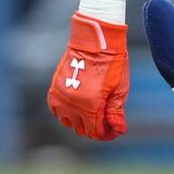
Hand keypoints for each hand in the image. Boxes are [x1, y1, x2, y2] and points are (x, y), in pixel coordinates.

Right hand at [46, 13, 129, 139]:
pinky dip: (67, 113)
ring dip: (81, 122)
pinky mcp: (54, 89)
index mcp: (90, 105)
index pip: (96, 132)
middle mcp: (72, 104)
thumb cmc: (112, 62)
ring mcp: (61, 97)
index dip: (107, 134)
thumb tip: (118, 130)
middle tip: (106, 120)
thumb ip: (116, 113)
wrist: (95, 39)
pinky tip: (78, 107)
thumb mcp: (119, 89)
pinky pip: (57, 111)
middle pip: (82, 130)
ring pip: (68, 123)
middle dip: (95, 128)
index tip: (114, 129)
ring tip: (93, 113)